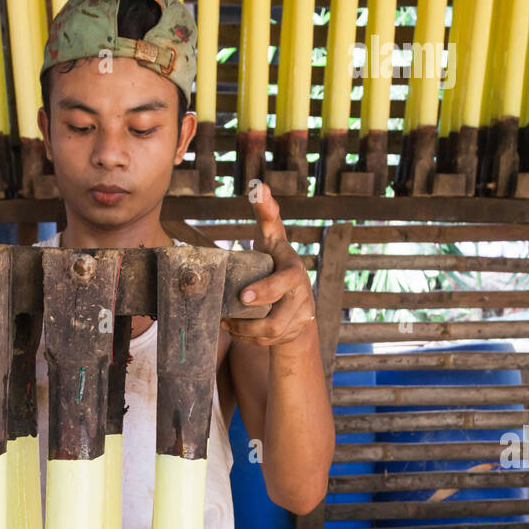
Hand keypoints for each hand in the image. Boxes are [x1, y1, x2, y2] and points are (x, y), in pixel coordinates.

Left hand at [220, 183, 317, 347]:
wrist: (297, 300)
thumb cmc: (276, 263)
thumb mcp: (272, 240)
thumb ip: (267, 215)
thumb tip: (259, 187)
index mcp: (293, 269)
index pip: (285, 278)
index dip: (266, 289)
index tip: (244, 296)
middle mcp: (301, 294)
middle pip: (279, 316)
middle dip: (254, 317)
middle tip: (235, 306)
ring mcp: (300, 316)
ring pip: (271, 332)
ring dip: (245, 329)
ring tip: (227, 322)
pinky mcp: (294, 333)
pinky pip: (268, 342)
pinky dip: (248, 338)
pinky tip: (236, 331)